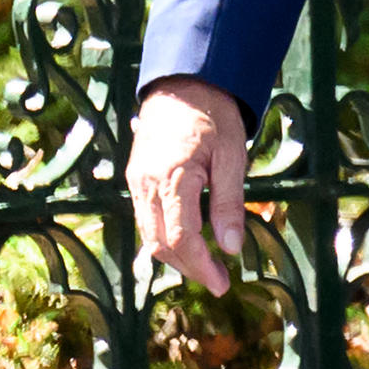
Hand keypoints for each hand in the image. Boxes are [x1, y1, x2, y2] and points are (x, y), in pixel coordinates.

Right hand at [128, 78, 250, 295]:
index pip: (181, 237)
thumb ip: (229, 204)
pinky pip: (146, 219)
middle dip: (189, 268)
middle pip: (160, 243)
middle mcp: (146, 184)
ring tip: (207, 268)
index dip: (201, 266)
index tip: (222, 284)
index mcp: (172, 178)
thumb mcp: (232, 158)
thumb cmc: (214, 117)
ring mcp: (136, 181)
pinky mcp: (135, 179)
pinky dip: (165, 237)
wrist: (183, 85)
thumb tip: (231, 247)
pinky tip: (188, 244)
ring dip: (176, 257)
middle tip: (218, 281)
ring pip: (149, 235)